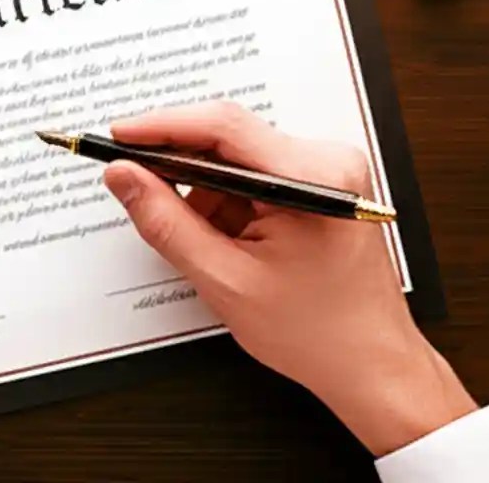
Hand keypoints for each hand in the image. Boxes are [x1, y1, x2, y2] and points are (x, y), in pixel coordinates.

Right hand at [103, 102, 475, 455]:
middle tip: (137, 187)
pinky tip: (230, 243)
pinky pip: (256, 174)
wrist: (370, 362)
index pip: (223, 128)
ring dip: (206, 193)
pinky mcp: (321, 183)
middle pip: (229, 138)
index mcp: (313, 178)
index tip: (118, 135)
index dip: (161, 126)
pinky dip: (229, 203)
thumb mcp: (225, 279)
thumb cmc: (317, 333)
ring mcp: (328, 169)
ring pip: (238, 158)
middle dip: (180, 167)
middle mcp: (328, 160)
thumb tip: (123, 177)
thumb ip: (165, 222)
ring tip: (211, 247)